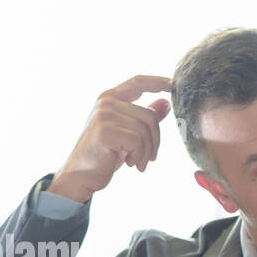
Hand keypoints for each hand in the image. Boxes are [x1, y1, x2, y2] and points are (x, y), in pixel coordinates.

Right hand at [48, 74, 172, 201]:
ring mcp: (104, 115)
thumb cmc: (105, 154)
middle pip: (149, 116)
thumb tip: (166, 103)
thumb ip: (144, 117)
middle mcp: (106, 103)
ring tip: (136, 161)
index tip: (175, 84)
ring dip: (146, 152)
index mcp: (111, 98)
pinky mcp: (105, 130)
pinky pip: (138, 141)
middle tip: (148, 157)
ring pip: (145, 130)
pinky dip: (139, 156)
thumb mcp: (127, 133)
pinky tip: (130, 163)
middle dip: (155, 141)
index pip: (138, 82)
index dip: (158, 82)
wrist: (82, 175)